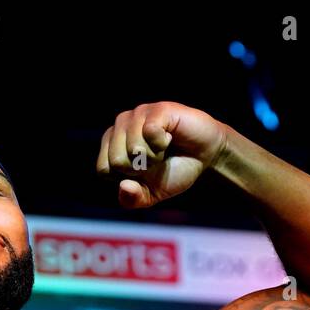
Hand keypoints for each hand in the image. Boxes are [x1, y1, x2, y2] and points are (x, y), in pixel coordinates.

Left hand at [96, 102, 228, 208]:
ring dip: (154, 157)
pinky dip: (164, 143)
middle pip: (116, 160)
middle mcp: (120, 125)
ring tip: (164, 148)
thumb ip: (133, 199)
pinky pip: (150, 132)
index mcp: (111, 145)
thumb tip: (124, 186)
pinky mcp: (156, 109)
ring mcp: (137, 114)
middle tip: (156, 159)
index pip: (103, 170)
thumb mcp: (151, 193)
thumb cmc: (175, 170)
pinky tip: (170, 137)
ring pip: (133, 148)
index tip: (144, 172)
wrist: (206, 155)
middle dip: (141, 169)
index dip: (127, 178)